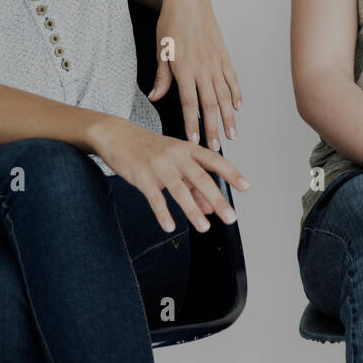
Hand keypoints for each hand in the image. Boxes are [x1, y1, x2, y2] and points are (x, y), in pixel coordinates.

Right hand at [89, 116, 250, 232]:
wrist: (117, 135)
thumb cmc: (150, 150)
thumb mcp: (175, 162)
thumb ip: (193, 184)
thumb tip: (210, 208)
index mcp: (188, 149)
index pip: (214, 161)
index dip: (231, 173)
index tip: (246, 187)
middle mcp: (176, 155)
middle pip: (201, 178)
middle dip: (218, 199)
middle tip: (230, 217)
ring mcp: (159, 165)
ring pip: (180, 190)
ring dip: (193, 210)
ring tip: (204, 227)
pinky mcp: (141, 176)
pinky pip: (155, 197)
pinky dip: (163, 213)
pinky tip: (170, 226)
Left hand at [149, 0, 242, 151]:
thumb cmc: (171, 23)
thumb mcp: (161, 50)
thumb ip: (162, 76)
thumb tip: (155, 97)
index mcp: (184, 68)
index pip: (189, 103)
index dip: (192, 124)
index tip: (194, 141)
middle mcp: (203, 68)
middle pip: (209, 104)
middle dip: (213, 127)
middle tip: (216, 146)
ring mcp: (216, 62)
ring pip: (224, 95)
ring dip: (228, 116)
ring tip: (232, 134)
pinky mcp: (224, 55)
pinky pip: (232, 78)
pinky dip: (236, 93)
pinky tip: (238, 107)